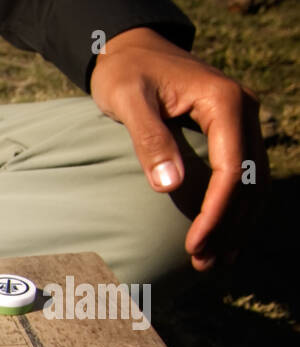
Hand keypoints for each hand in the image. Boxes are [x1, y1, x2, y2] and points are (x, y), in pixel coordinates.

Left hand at [90, 26, 266, 269]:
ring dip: (235, 224)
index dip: (215, 213)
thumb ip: (149, 141)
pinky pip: (241, 175)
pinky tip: (219, 237)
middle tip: (202, 264)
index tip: (194, 245)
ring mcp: (240, 122)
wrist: (131, 51)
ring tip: (210, 261)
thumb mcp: (130, 102)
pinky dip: (233, 208)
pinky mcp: (229, 133)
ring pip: (252, 182)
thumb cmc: (126, 74)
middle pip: (250, 181)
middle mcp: (242, 111)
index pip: (231, 169)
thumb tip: (170, 187)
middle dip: (229, 227)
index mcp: (224, 102)